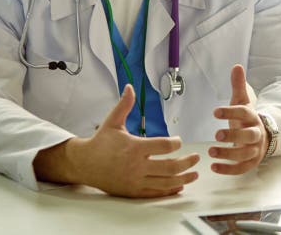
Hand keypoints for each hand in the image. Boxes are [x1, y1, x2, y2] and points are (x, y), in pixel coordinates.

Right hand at [34, 84, 199, 197]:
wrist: (84, 165)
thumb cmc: (100, 142)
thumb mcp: (112, 122)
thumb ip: (124, 105)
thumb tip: (130, 87)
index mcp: (134, 147)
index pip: (164, 146)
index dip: (176, 143)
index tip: (179, 141)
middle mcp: (136, 166)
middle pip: (170, 167)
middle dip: (187, 163)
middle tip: (196, 158)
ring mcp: (135, 181)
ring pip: (166, 182)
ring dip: (184, 178)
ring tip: (195, 173)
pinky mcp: (133, 191)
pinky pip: (156, 193)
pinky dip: (170, 190)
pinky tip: (180, 186)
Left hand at [210, 64, 266, 174]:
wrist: (263, 136)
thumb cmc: (246, 118)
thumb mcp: (242, 102)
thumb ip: (238, 86)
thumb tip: (236, 66)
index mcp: (252, 117)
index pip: (243, 113)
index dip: (230, 112)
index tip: (215, 112)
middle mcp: (256, 133)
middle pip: (249, 136)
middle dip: (233, 136)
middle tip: (216, 135)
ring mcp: (255, 149)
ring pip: (245, 153)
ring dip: (228, 154)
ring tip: (211, 151)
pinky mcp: (251, 162)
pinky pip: (242, 168)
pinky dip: (228, 169)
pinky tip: (214, 167)